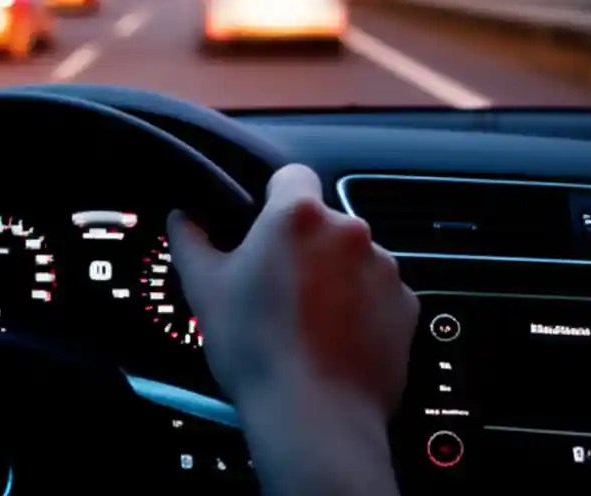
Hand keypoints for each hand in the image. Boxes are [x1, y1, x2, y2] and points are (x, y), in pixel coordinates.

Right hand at [168, 164, 416, 495]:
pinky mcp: (408, 306)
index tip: (262, 228)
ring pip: (351, 258)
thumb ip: (191, 241)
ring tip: (305, 321)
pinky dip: (360, 308)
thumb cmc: (256, 349)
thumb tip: (182, 219)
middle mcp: (349, 231)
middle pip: (322, 223)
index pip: (291, 176)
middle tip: (275, 288)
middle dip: (302, 247)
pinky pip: (378, 294)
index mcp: (298, 216)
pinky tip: (333, 338)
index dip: (273, 198)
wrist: (314, 415)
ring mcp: (385, 268)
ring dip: (333, 277)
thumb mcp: (205, 290)